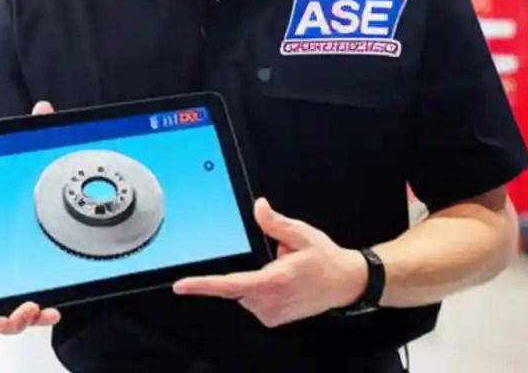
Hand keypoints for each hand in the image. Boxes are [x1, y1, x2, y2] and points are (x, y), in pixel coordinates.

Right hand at [0, 100, 62, 334]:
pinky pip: (15, 319)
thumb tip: (44, 109)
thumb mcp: (29, 167)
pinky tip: (52, 309)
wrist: (56, 221)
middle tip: (11, 304)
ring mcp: (1, 281)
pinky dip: (32, 318)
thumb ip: (33, 140)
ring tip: (32, 309)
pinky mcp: (23, 296)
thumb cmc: (26, 197)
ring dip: (10, 320)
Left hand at [172, 198, 367, 327]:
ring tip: (286, 271)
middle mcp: (269, 302)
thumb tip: (258, 207)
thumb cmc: (325, 260)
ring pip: (244, 292)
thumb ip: (275, 223)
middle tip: (281, 259)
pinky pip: (254, 301)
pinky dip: (263, 289)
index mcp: (273, 281)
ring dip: (257, 279)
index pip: (230, 284)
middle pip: (236, 285)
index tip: (182, 286)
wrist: (345, 284)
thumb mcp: (302, 234)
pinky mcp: (273, 319)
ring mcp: (271, 313)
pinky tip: (286, 284)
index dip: (203, 285)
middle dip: (251, 267)